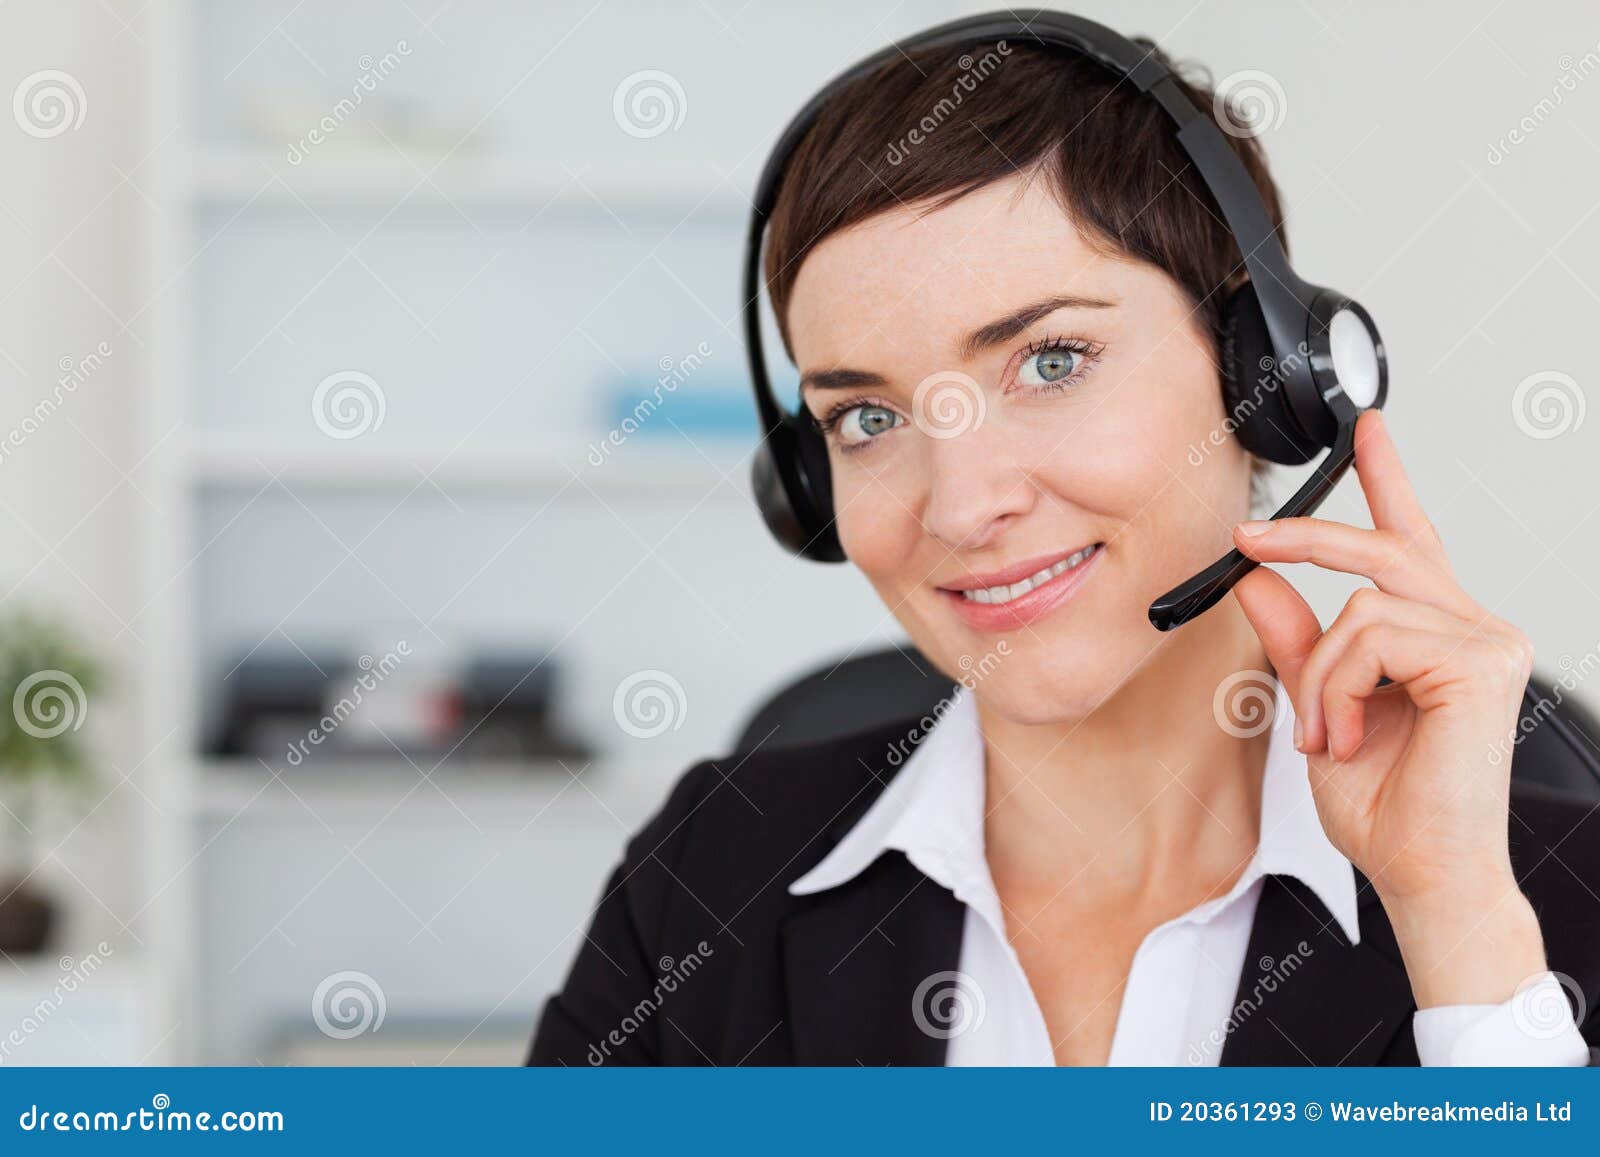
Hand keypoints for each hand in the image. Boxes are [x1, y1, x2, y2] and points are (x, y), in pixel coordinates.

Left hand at [1230, 408, 1546, 1006]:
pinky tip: (1349, 735)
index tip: (1365, 430)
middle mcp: (1474, 627)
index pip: (1411, 541)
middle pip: (1382, 548)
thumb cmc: (1386, 805)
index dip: (1388, 479)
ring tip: (1327, 734)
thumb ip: (1296, 639)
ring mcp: (1488, 641)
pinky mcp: (1482, 660)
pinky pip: (1372, 634)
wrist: (1420, 872)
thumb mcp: (1318, 705)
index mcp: (1438, 634)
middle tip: (1247, 540)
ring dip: (1321, 676)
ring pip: (1362, 605)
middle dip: (1307, 537)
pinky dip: (1338, 688)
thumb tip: (1258, 579)